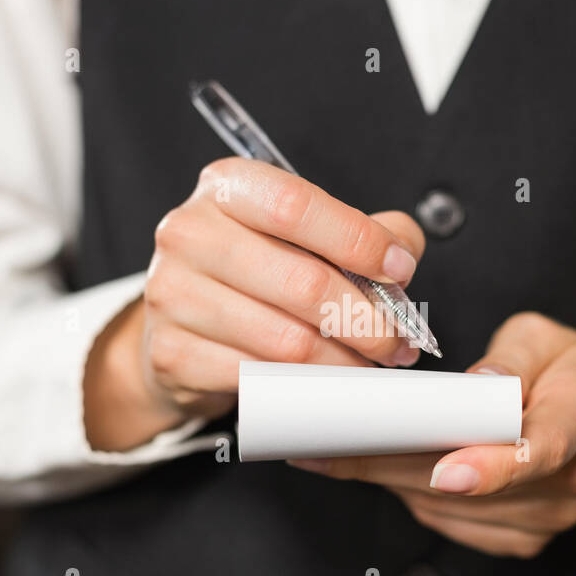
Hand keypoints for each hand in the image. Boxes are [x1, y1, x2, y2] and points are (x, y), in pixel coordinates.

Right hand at [84, 159, 424, 450]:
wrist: (183, 324)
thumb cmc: (254, 272)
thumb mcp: (304, 233)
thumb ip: (363, 230)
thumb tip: (403, 251)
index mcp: (226, 188)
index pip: (295, 206)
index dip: (358, 241)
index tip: (400, 270)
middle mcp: (189, 234)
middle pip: (300, 281)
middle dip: (366, 319)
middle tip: (398, 341)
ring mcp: (173, 295)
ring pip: (286, 341)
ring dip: (344, 361)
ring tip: (370, 364)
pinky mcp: (172, 353)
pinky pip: (260, 379)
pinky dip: (306, 388)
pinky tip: (327, 383)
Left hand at [289, 313, 575, 557]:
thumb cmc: (562, 373)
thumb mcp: (544, 339)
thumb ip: (512, 358)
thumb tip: (479, 384)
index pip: (542, 448)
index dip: (493, 465)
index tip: (448, 470)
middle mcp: (569, 477)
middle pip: (471, 485)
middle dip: (394, 464)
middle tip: (329, 445)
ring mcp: (545, 516)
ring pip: (447, 507)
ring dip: (388, 480)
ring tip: (335, 451)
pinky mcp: (518, 538)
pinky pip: (448, 523)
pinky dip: (406, 496)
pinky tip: (374, 470)